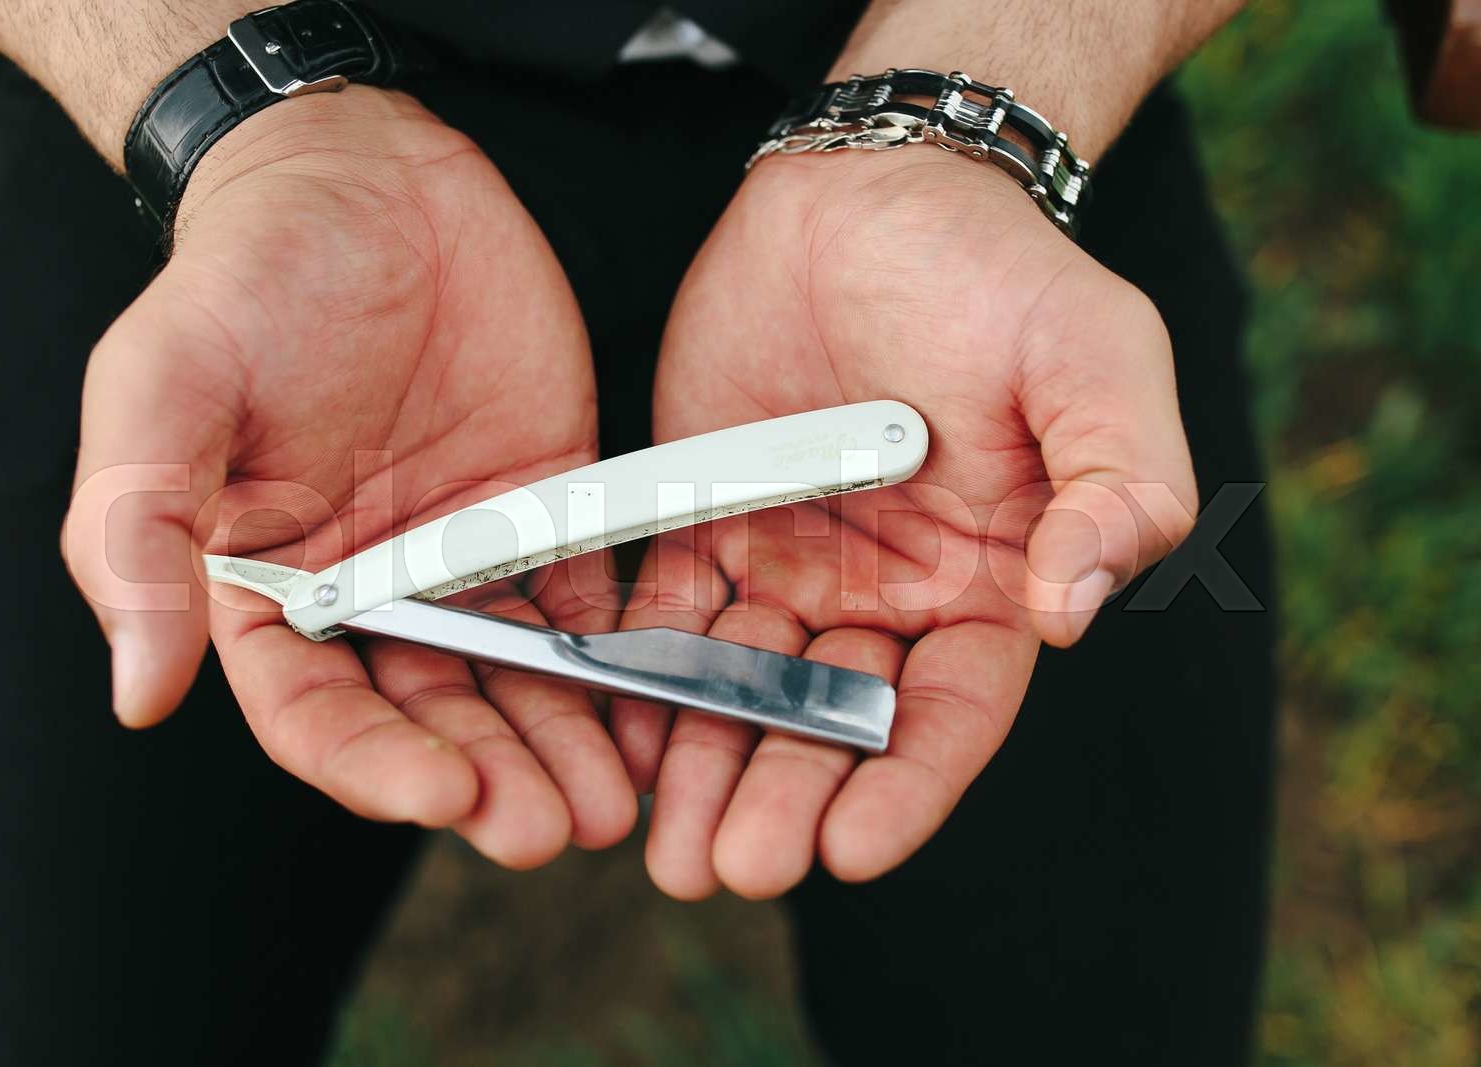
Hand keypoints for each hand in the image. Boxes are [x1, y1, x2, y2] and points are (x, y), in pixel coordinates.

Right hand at [62, 87, 634, 865]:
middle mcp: (368, 593)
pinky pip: (586, 603)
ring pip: (517, 678)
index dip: (375, 764)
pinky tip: (659, 708)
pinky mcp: (545, 510)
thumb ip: (143, 535)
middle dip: (491, 777)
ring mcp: (463, 557)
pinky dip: (621, 662)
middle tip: (555, 829)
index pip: (314, 710)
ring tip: (615, 802)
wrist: (363, 175)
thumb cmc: (244, 277)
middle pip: (431, 713)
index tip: (446, 793)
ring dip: (563, 743)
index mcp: (265, 587)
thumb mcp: (161, 388)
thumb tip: (140, 694)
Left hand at [612, 148, 1196, 896]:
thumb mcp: (1096, 360)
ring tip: (669, 848)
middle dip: (787, 797)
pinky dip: (642, 677)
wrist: (872, 188)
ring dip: (708, 766)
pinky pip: (669, 614)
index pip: (952, 712)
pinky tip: (616, 737)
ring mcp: (794, 562)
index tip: (855, 850)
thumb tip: (1073, 611)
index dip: (908, 786)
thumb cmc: (998, 271)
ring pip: (745, 689)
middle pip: (835, 722)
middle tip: (735, 867)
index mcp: (989, 579)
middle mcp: (888, 593)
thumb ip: (1117, 484)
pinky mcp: (710, 520)